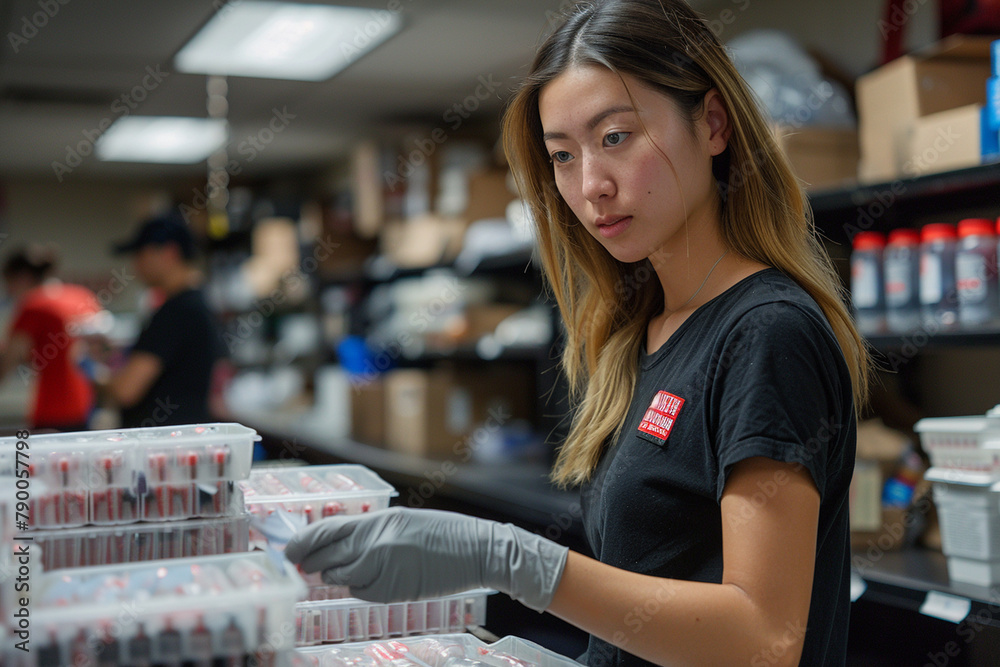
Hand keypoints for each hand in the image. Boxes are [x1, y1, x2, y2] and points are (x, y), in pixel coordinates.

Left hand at [283, 507, 567, 611]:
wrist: (480, 550)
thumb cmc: (447, 534)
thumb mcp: (406, 523)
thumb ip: (374, 533)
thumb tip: (341, 547)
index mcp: (381, 520)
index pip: (329, 529)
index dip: (305, 540)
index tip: (291, 548)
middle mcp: (378, 542)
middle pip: (328, 555)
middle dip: (312, 562)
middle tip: (303, 566)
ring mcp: (385, 567)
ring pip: (342, 578)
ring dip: (337, 577)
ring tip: (340, 573)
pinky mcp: (394, 590)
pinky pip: (363, 593)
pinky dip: (361, 590)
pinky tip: (370, 583)